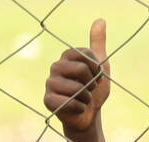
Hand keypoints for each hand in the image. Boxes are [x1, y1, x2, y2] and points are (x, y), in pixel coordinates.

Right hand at [44, 19, 108, 135]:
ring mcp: (50, 83)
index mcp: (67, 56)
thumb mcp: (100, 65)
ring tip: (83, 99)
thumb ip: (98, 43)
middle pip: (80, 70)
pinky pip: (69, 102)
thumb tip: (100, 20)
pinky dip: (79, 108)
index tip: (95, 76)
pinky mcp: (48, 100)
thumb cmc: (94, 89)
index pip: (85, 55)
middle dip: (91, 83)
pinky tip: (77, 108)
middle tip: (89, 89)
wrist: (89, 115)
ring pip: (76, 88)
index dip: (95, 68)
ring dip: (86, 97)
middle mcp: (55, 67)